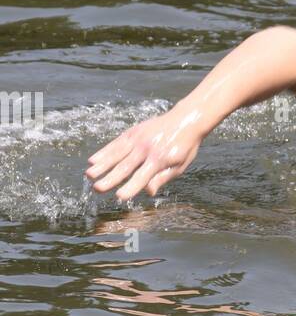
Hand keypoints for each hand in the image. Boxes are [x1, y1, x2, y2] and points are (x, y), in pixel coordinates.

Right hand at [86, 105, 203, 198]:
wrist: (186, 119)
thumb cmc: (185, 146)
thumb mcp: (180, 165)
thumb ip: (163, 178)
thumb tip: (149, 192)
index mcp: (160, 159)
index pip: (142, 177)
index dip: (131, 187)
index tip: (120, 196)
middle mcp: (146, 148)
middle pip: (125, 166)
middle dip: (110, 178)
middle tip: (97, 189)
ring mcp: (138, 138)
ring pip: (117, 153)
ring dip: (102, 165)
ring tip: (89, 174)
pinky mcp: (133, 132)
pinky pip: (116, 143)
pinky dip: (104, 151)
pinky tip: (93, 160)